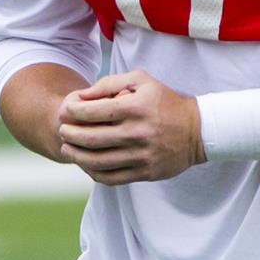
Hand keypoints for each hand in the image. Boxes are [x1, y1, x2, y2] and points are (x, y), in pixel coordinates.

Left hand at [56, 70, 203, 184]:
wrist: (197, 130)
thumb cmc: (164, 101)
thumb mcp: (141, 81)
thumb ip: (109, 84)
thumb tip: (81, 96)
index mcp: (135, 108)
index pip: (92, 112)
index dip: (72, 112)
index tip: (65, 112)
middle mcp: (138, 133)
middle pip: (91, 138)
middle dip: (69, 134)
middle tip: (62, 131)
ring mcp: (142, 156)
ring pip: (98, 161)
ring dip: (76, 155)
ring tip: (67, 148)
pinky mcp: (146, 173)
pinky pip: (112, 177)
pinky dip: (93, 172)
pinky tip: (85, 164)